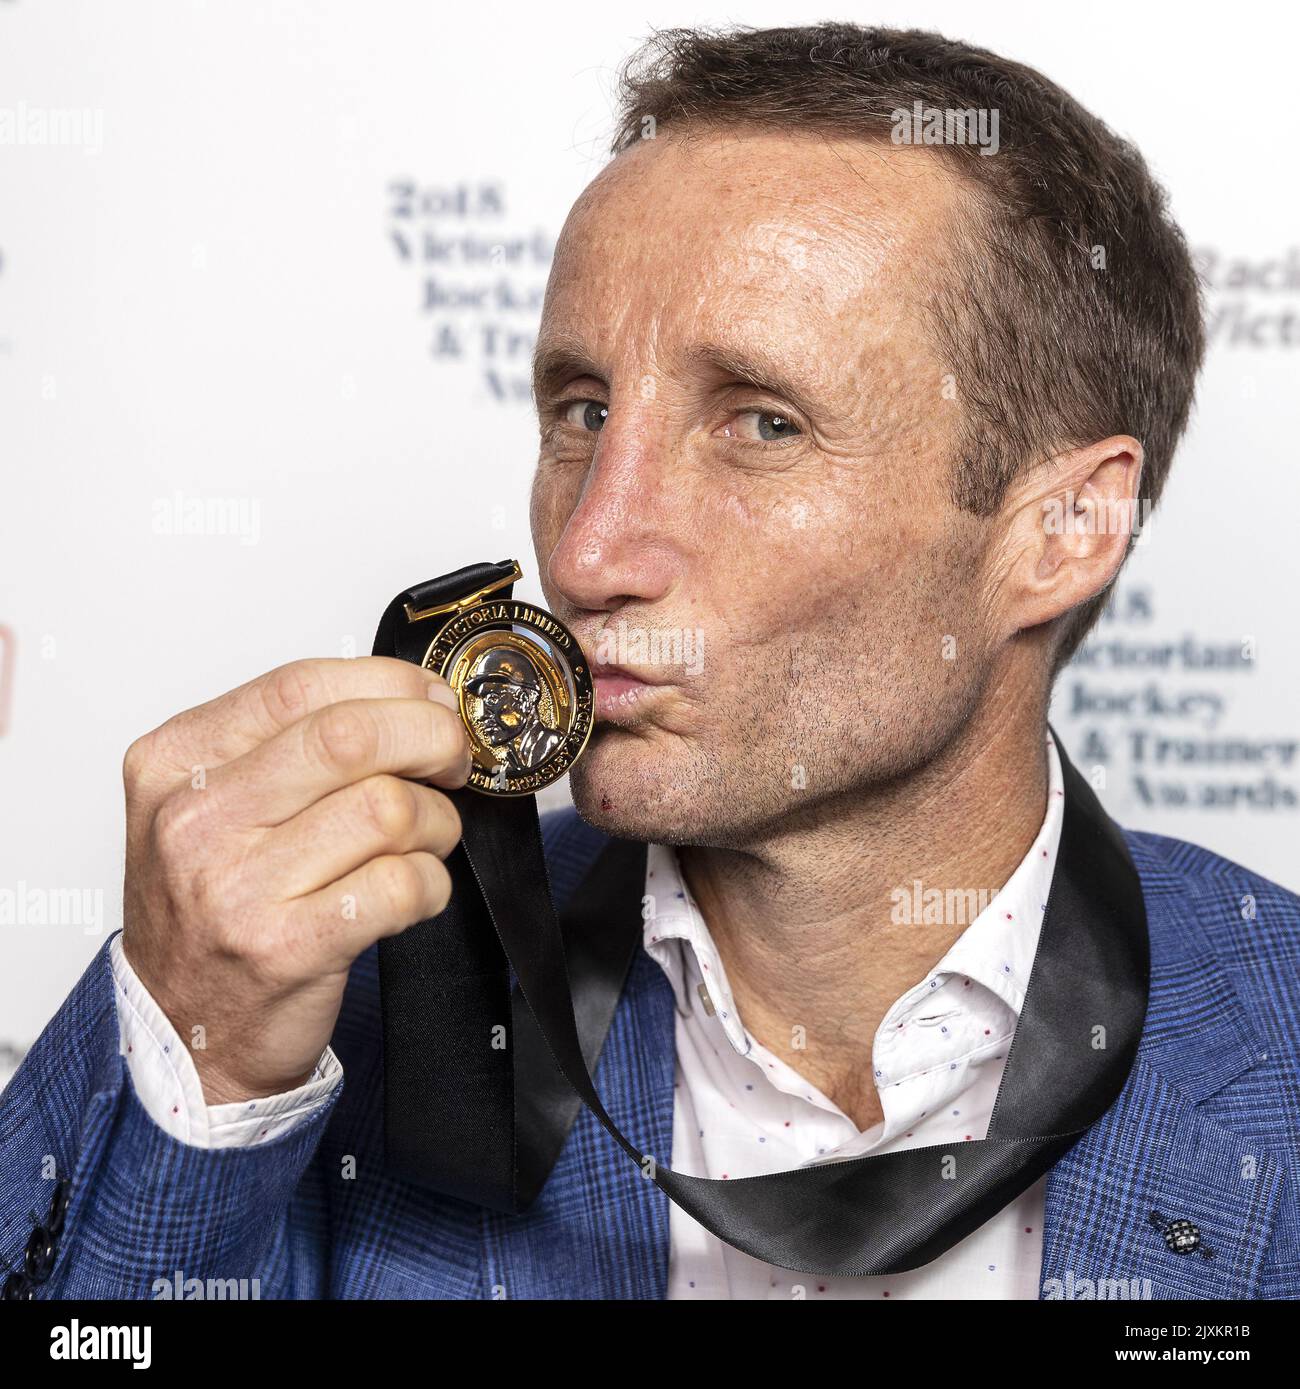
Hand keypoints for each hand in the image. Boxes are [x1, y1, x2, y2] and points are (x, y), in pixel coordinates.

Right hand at [120, 657, 469, 1103]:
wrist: (184, 1031)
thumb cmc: (212, 907)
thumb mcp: (215, 804)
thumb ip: (290, 743)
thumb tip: (410, 697)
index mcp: (176, 763)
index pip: (300, 685)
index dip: (390, 684)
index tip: (431, 700)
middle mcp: (197, 819)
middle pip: (351, 737)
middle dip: (431, 738)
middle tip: (452, 760)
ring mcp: (239, 887)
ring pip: (389, 809)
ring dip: (436, 821)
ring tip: (425, 839)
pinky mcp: (287, 947)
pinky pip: (402, 884)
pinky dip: (432, 881)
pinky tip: (414, 889)